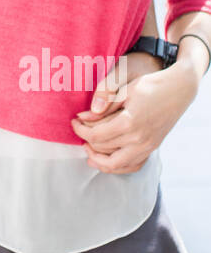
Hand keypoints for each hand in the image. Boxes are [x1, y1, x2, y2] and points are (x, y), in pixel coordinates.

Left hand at [71, 53, 198, 173]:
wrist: (179, 90)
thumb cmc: (151, 86)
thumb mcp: (125, 89)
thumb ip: (104, 104)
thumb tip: (83, 117)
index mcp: (129, 123)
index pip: (96, 135)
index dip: (80, 130)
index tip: (74, 121)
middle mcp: (139, 139)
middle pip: (103, 150)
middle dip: (86, 142)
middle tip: (80, 131)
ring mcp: (148, 146)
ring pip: (117, 165)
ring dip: (99, 160)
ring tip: (89, 150)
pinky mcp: (152, 148)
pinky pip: (133, 166)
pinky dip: (118, 166)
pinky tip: (107, 159)